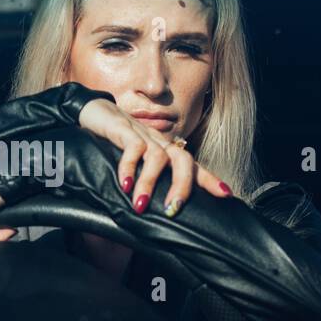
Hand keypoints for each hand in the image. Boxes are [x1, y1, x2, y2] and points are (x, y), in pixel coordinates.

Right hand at [77, 98, 231, 216]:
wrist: (95, 110)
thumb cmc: (117, 142)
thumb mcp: (134, 162)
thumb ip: (145, 180)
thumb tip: (150, 210)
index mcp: (166, 150)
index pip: (193, 165)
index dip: (209, 179)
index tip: (226, 194)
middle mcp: (160, 142)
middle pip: (183, 160)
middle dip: (182, 186)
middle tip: (173, 210)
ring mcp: (143, 135)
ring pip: (157, 157)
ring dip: (149, 183)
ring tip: (140, 206)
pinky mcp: (124, 130)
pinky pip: (133, 148)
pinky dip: (129, 167)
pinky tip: (124, 185)